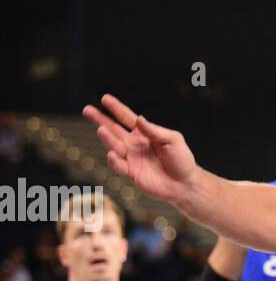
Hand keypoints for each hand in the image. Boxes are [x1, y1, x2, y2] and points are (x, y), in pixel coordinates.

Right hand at [83, 95, 197, 205]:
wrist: (184, 183)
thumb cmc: (181, 159)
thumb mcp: (172, 140)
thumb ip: (155, 130)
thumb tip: (139, 118)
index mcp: (144, 133)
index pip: (126, 117)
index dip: (116, 108)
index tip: (104, 98)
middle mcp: (134, 144)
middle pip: (113, 129)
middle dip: (100, 119)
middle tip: (86, 109)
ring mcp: (131, 158)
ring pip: (114, 146)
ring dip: (107, 138)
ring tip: (101, 130)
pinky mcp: (131, 173)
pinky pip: (119, 165)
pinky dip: (114, 160)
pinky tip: (112, 153)